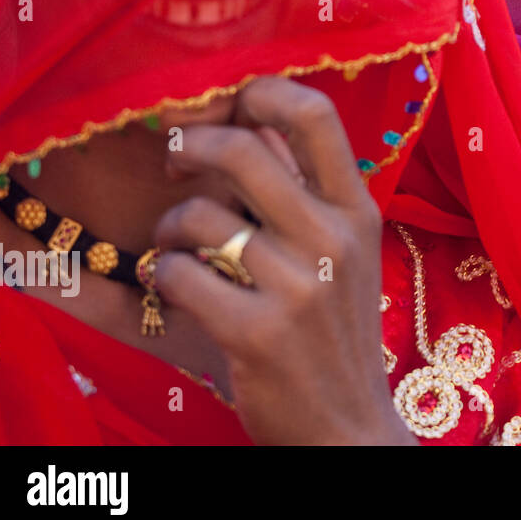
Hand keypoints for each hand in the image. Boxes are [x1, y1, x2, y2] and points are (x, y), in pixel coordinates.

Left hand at [153, 77, 412, 444]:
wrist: (348, 426)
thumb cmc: (335, 331)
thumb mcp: (343, 253)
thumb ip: (304, 189)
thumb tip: (251, 122)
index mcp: (357, 211)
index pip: (317, 116)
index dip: (262, 92)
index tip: (231, 104)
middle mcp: (334, 240)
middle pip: (244, 151)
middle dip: (191, 146)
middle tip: (175, 161)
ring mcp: (298, 287)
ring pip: (199, 217)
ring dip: (169, 228)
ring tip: (175, 248)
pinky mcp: (256, 333)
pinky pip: (180, 274)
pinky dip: (162, 275)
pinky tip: (172, 288)